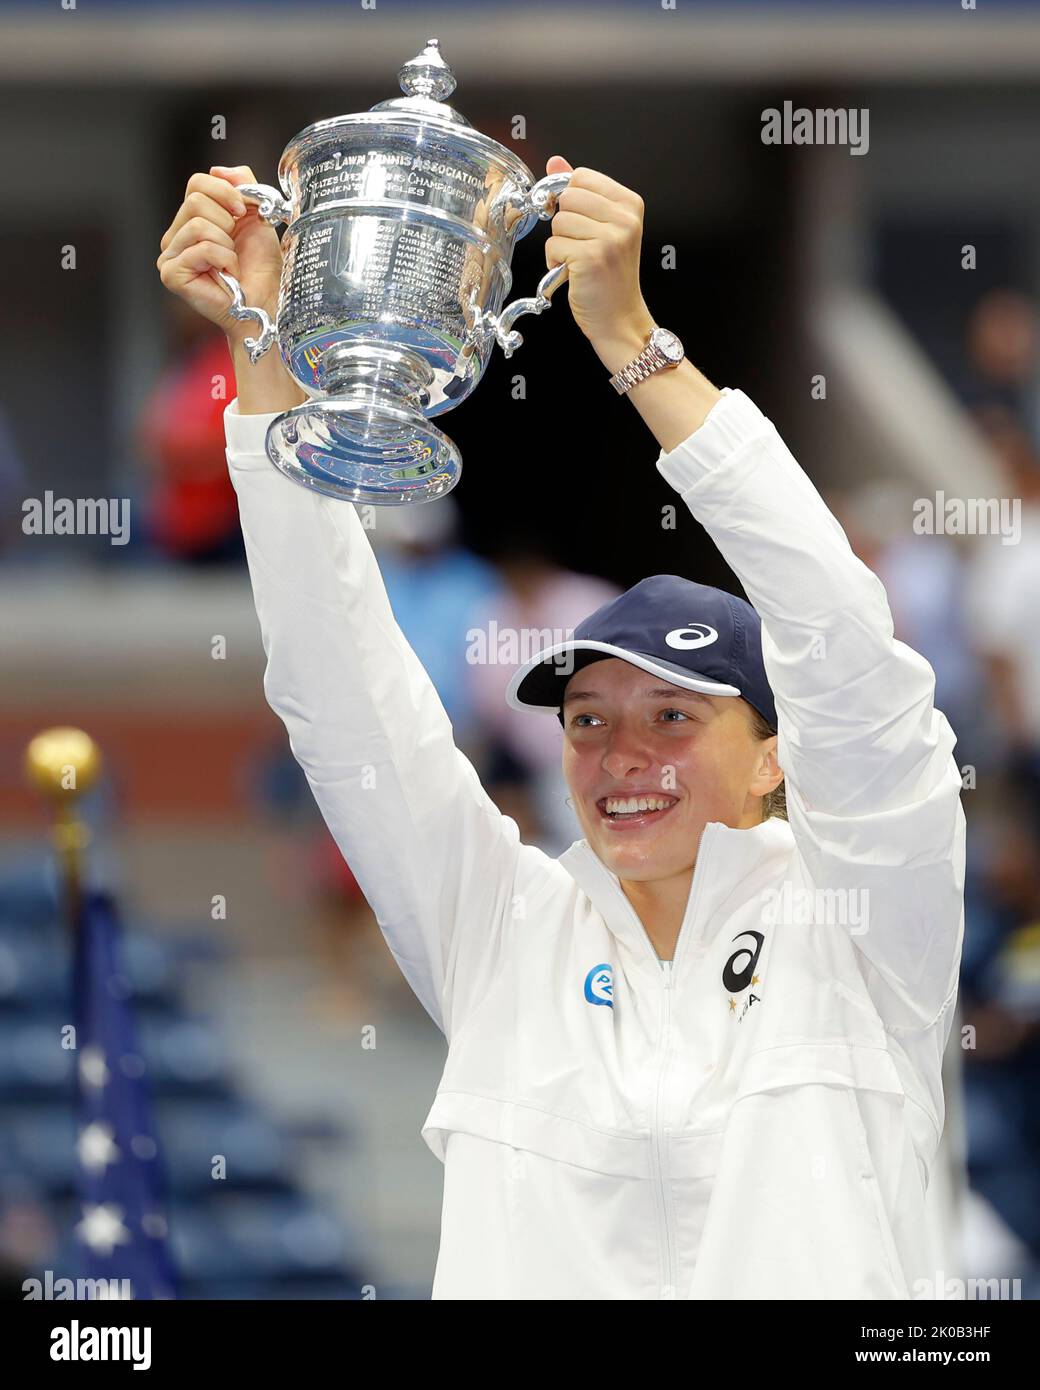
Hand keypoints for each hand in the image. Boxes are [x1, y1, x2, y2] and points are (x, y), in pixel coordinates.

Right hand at [156, 166, 283, 345]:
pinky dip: (223, 259)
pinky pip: (201, 248)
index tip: (243, 212)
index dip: (226, 193)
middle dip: (227, 222)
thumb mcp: (257, 215)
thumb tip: (218, 170)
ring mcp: (169, 255)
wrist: (267, 301)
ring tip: (231, 263)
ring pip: (198, 224)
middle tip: (235, 246)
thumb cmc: (261, 266)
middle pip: (195, 200)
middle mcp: (175, 235)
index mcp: (191, 219)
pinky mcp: (171, 274)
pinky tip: (226, 274)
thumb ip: (241, 185)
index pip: (197, 183)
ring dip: (226, 244)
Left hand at [543, 155, 654, 369]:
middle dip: (564, 223)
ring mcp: (610, 237)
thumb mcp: (602, 227)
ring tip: (577, 260)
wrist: (619, 317)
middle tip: (579, 244)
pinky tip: (573, 272)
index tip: (577, 219)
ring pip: (558, 221)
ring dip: (559, 244)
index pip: (581, 176)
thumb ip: (580, 192)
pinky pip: (554, 245)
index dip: (569, 198)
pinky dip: (556, 261)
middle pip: (567, 196)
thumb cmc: (610, 276)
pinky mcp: (592, 257)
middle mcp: (624, 218)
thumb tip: (556, 162)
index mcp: (629, 203)